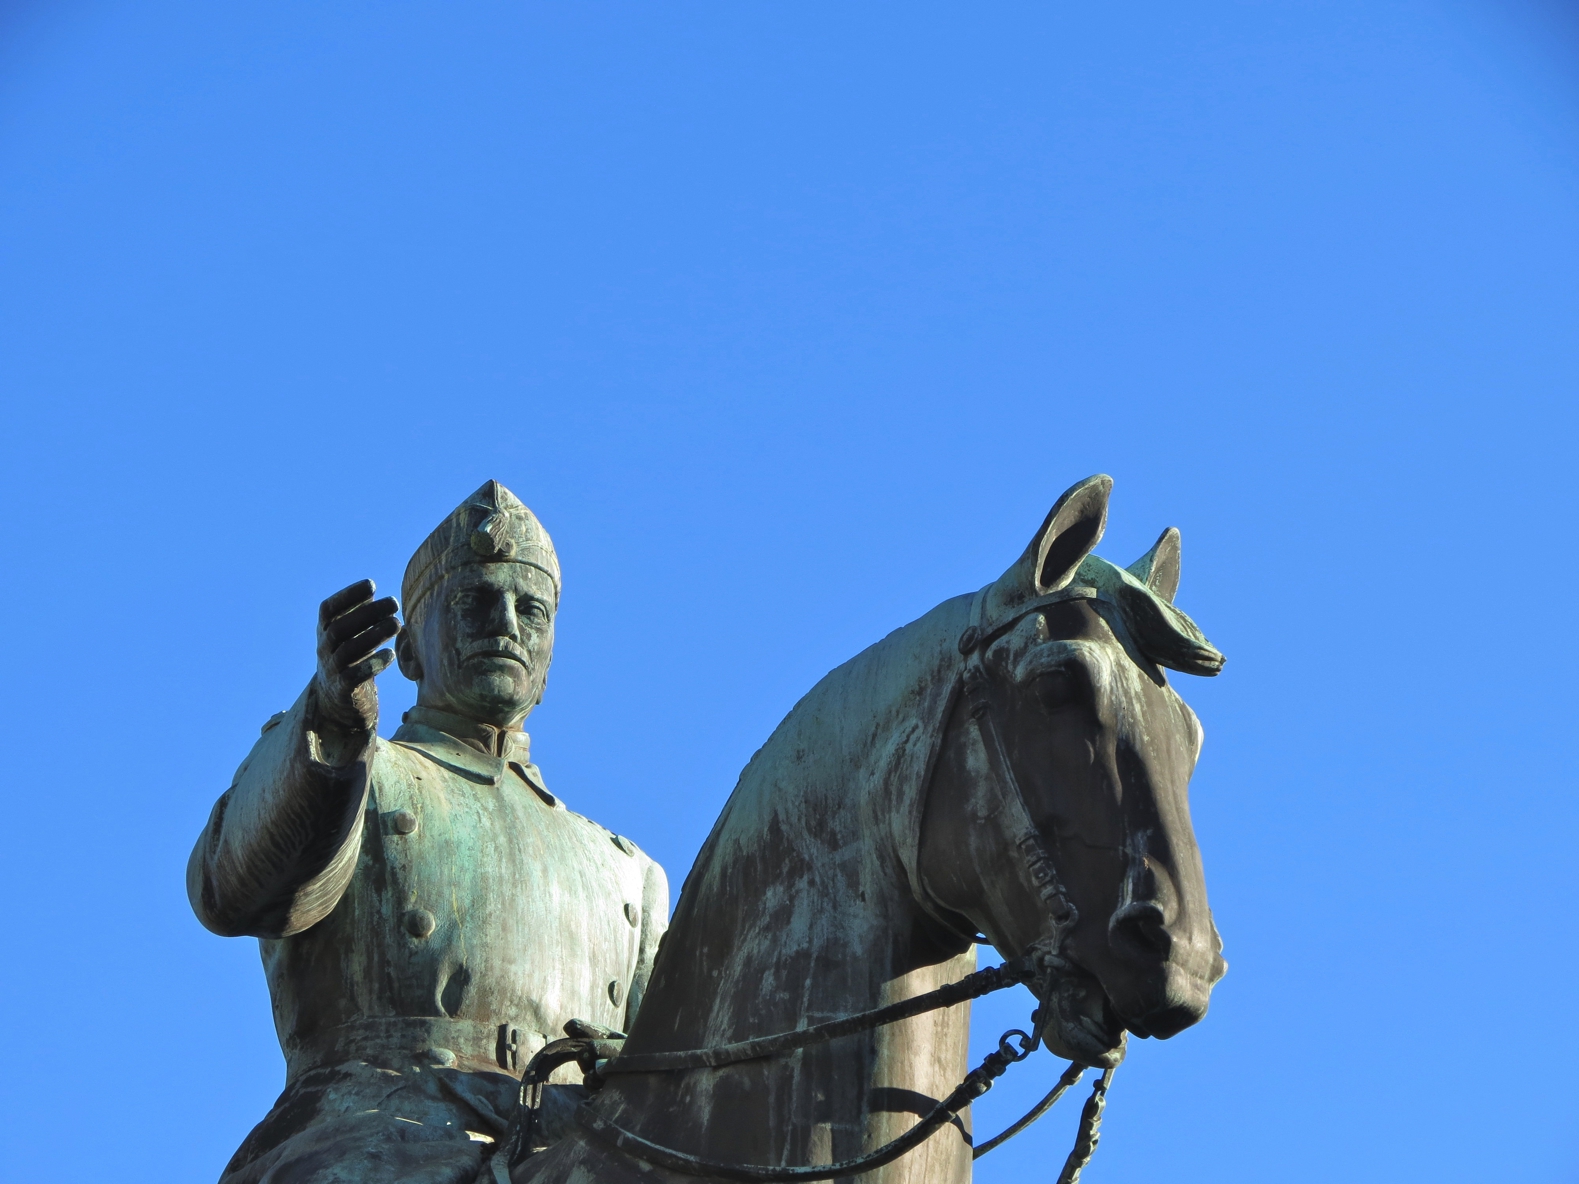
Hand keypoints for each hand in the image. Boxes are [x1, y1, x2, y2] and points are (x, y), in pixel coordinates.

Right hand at [314, 579, 399, 731]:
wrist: (336, 702)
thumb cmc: (351, 659)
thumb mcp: (351, 635)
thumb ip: (359, 614)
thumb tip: (371, 588)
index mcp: (325, 632)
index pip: (328, 610)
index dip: (347, 596)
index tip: (371, 585)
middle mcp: (324, 649)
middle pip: (339, 628)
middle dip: (367, 613)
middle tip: (394, 603)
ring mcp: (331, 670)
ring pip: (347, 651)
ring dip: (373, 635)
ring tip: (396, 624)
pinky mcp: (342, 690)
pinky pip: (353, 676)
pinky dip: (372, 664)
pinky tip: (391, 654)